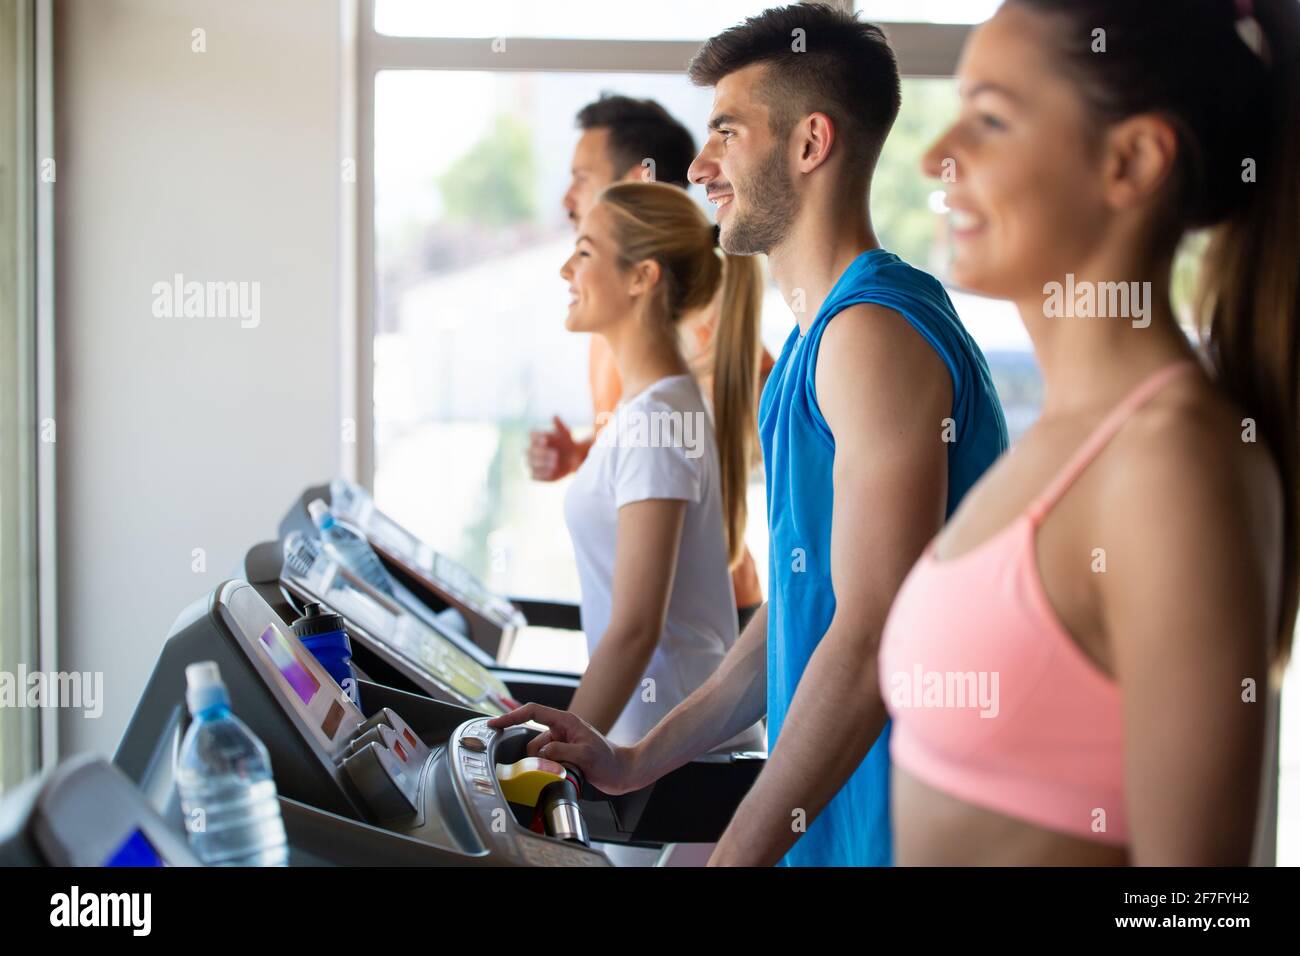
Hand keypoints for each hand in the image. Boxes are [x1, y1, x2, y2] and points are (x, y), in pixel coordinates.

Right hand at [486, 703, 641, 794]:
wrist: (623, 773)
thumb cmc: (609, 761)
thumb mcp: (585, 754)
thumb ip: (561, 751)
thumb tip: (541, 752)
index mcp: (565, 721)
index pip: (532, 712)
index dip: (511, 717)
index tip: (494, 724)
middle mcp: (561, 730)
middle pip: (532, 740)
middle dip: (534, 757)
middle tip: (550, 769)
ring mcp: (562, 743)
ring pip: (538, 754)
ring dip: (543, 766)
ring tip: (565, 773)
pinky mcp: (563, 756)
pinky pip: (545, 762)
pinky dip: (547, 771)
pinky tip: (562, 776)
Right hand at [528, 416, 581, 480]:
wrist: (572, 459)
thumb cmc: (567, 444)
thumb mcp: (566, 434)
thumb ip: (559, 426)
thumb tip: (554, 416)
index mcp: (535, 437)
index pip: (531, 436)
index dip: (537, 438)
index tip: (546, 440)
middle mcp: (529, 449)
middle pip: (529, 451)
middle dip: (542, 454)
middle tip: (556, 456)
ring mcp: (530, 462)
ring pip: (529, 464)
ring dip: (541, 465)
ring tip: (556, 466)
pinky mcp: (532, 474)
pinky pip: (532, 476)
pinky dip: (541, 475)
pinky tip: (552, 473)